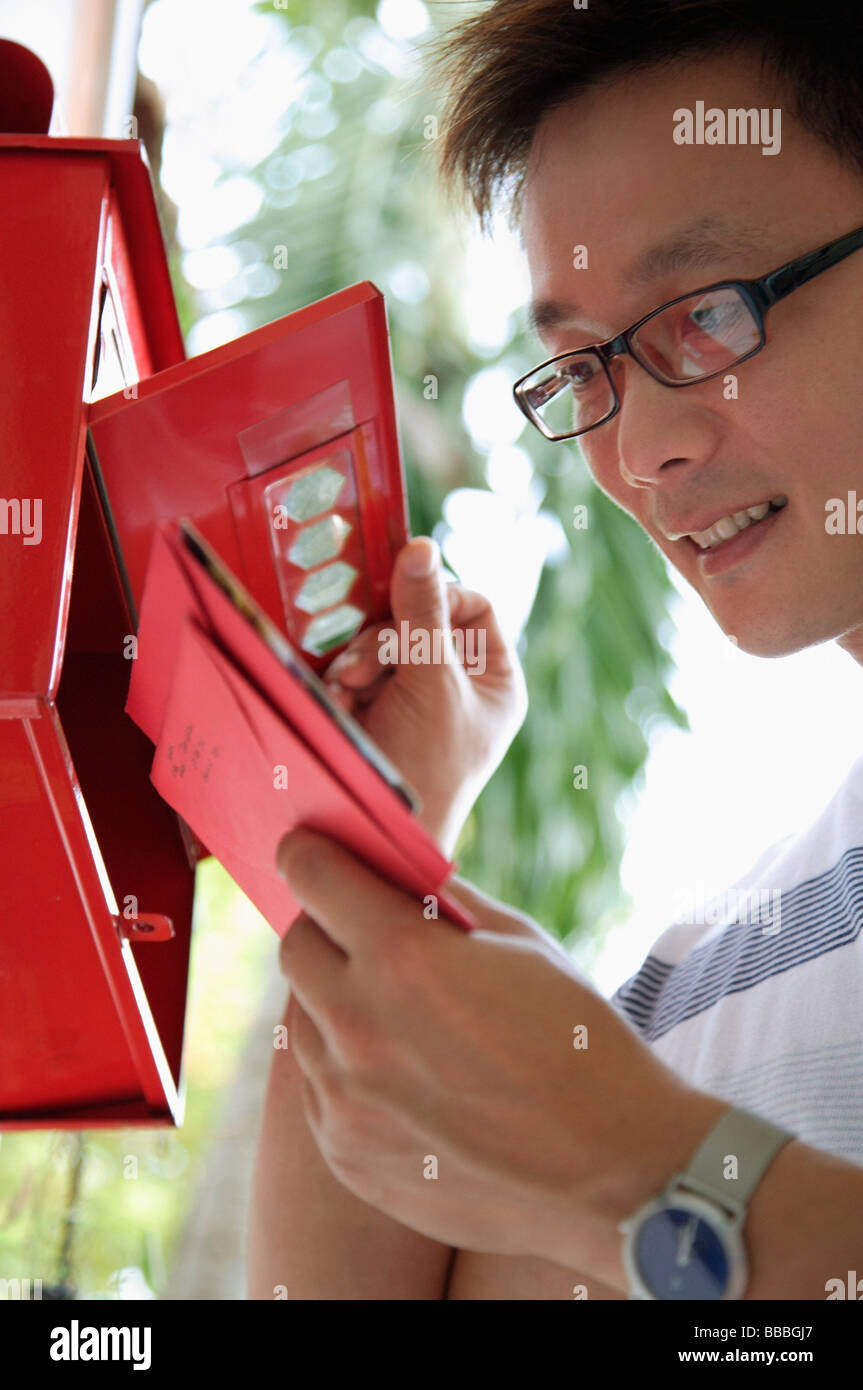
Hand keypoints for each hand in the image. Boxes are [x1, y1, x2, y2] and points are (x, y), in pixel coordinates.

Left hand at [277, 828, 719, 1271]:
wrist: (616, 1174)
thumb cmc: (579, 1044)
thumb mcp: (523, 944)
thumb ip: (446, 903)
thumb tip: (397, 875)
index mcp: (403, 958)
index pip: (312, 877)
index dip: (310, 855)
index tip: (309, 850)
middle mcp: (358, 1028)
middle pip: (296, 948)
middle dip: (324, 927)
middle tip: (361, 932)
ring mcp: (345, 1101)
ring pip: (302, 1022)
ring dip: (333, 1002)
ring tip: (396, 1011)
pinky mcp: (346, 1155)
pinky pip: (319, 1089)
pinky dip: (345, 1069)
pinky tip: (402, 1074)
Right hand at [322, 537, 526, 854]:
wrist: (372, 835)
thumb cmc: (423, 767)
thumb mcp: (430, 683)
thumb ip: (423, 612)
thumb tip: (421, 545)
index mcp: (493, 680)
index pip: (475, 605)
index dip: (441, 594)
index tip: (407, 598)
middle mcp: (458, 684)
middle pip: (421, 616)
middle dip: (388, 635)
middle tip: (367, 661)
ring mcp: (414, 695)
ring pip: (382, 637)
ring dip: (361, 657)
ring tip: (349, 686)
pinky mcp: (374, 706)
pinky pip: (357, 664)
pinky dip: (345, 678)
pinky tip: (340, 699)